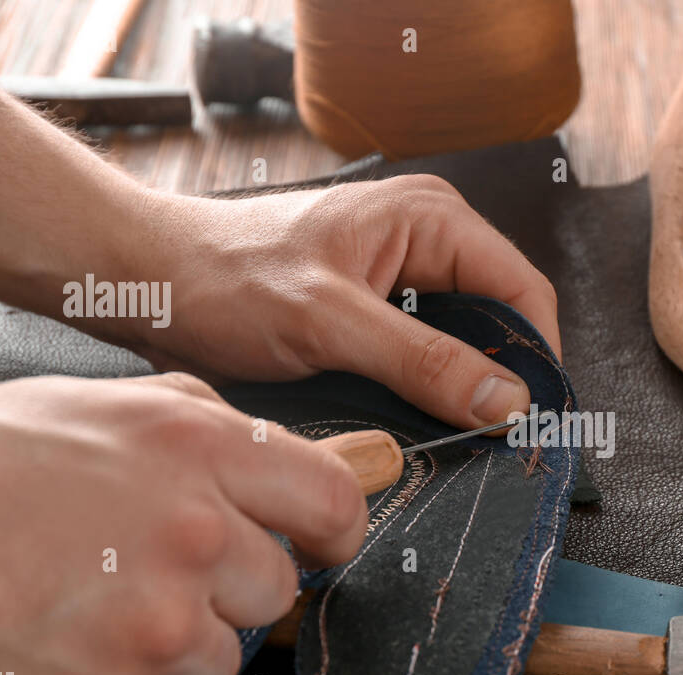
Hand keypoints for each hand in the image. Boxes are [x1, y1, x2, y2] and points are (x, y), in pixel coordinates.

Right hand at [0, 373, 365, 674]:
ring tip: (66, 618)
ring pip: (214, 666)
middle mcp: (189, 541)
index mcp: (193, 451)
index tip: (311, 546)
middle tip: (128, 578)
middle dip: (220, 593)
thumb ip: (201, 426)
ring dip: (157, 655)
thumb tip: (293, 450)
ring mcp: (150, 639)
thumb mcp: (86, 410)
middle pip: (274, 595)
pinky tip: (40, 671)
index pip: (331, 504)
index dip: (328, 532)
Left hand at [107, 175, 560, 430]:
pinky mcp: (374, 312)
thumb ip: (422, 361)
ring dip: (460, 395)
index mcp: (431, 219)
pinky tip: (414, 429)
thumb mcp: (328, 323)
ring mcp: (401, 278)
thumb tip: (507, 401)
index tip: (529, 426)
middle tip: (495, 447)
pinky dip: (425, 395)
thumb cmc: (222, 279)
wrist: (147, 281)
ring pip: (463, 347)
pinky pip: (424, 358)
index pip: (523, 293)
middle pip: (499, 323)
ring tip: (455, 444)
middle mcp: (426, 242)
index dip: (535, 361)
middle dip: (500, 383)